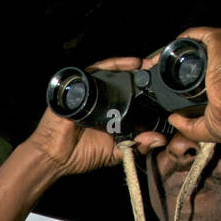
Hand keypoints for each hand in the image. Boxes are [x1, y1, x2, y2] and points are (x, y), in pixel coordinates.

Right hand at [26, 57, 168, 175]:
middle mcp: (102, 100)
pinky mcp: (78, 86)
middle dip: (142, 76)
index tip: (166, 88)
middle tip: (160, 71)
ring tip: (149, 64)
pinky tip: (131, 63)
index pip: (132, 98)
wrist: (54, 157)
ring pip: (113, 74)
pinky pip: (97, 70)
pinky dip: (114, 64)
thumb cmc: (79, 155)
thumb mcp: (115, 152)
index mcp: (111, 114)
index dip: (148, 92)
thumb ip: (136, 146)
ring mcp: (90, 92)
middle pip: (124, 83)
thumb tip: (161, 139)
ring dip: (132, 67)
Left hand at [155, 27, 220, 142]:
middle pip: (197, 54)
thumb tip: (172, 119)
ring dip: (173, 51)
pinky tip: (163, 53)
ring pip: (194, 43)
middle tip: (155, 70)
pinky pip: (194, 34)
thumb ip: (187, 124)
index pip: (205, 69)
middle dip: (174, 61)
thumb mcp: (205, 126)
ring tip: (155, 63)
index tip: (164, 80)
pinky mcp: (219, 38)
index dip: (183, 74)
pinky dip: (176, 42)